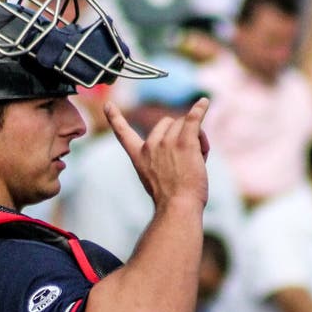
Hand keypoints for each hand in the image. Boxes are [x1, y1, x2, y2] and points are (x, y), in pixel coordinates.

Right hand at [104, 97, 209, 211]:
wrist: (177, 208)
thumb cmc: (171, 200)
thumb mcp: (156, 179)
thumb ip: (161, 158)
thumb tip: (188, 136)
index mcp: (139, 156)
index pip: (123, 134)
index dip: (115, 118)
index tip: (108, 105)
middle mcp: (150, 146)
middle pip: (168, 123)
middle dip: (179, 134)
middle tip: (187, 157)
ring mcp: (167, 142)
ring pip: (184, 124)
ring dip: (195, 137)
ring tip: (198, 160)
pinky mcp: (184, 142)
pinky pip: (193, 118)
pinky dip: (200, 109)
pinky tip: (204, 103)